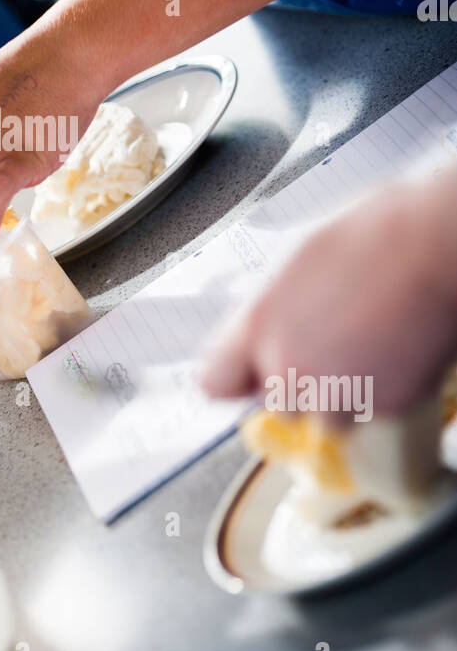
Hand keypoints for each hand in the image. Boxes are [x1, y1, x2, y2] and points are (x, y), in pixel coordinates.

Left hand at [201, 178, 456, 415]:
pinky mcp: (381, 404)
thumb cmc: (375, 234)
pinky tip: (392, 348)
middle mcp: (289, 365)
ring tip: (366, 344)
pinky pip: (370, 411)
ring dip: (341, 393)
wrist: (436, 245)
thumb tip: (257, 325)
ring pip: (325, 416)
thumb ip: (269, 305)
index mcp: (258, 324)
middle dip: (298, 384)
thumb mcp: (296, 257)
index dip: (237, 377)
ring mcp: (336, 391)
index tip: (249, 372)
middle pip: (277, 403)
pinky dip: (381, 390)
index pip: (215, 383)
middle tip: (329, 345)